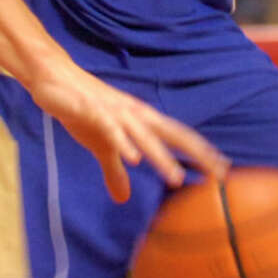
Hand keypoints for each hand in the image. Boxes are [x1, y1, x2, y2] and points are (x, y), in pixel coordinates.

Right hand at [28, 61, 227, 200]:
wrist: (54, 79)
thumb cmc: (81, 109)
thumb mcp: (100, 145)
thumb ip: (114, 170)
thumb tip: (123, 198)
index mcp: (140, 120)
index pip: (177, 136)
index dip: (200, 152)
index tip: (223, 170)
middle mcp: (134, 114)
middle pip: (171, 134)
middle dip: (195, 153)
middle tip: (219, 173)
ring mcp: (115, 111)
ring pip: (143, 135)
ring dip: (160, 156)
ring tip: (175, 178)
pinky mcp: (92, 110)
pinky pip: (110, 128)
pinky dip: (123, 143)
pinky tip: (133, 159)